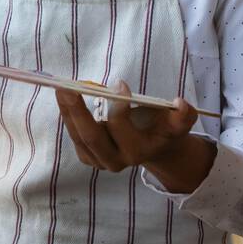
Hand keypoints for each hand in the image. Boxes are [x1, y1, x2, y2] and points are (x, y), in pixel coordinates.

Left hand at [55, 80, 213, 192]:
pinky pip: (76, 138)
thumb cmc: (163, 127)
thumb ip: (182, 116)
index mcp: (142, 150)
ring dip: (68, 112)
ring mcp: (102, 161)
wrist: (154, 148)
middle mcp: (120, 160)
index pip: (126, 131)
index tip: (120, 82)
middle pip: (94, 138)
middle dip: (79, 111)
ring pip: (80, 137)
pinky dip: (68, 118)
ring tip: (61, 88)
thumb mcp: (176, 121)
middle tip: (70, 86)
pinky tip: (64, 99)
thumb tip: (180, 104)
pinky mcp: (90, 158)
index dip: (120, 108)